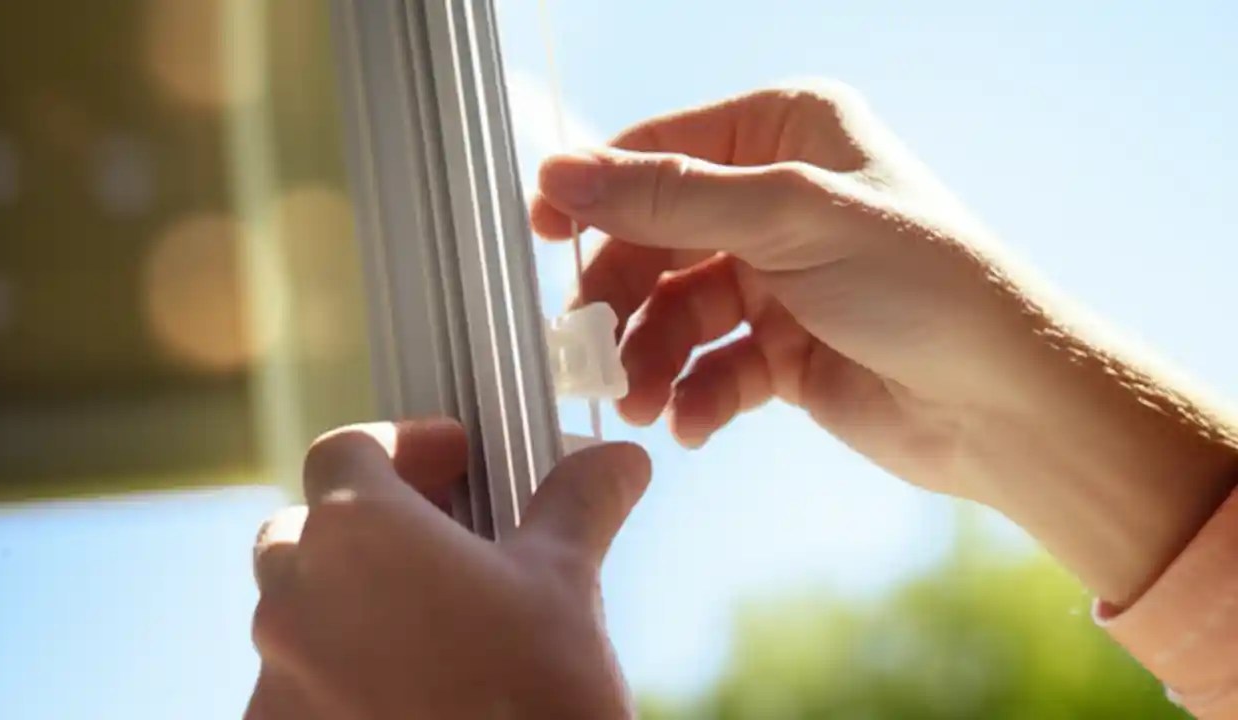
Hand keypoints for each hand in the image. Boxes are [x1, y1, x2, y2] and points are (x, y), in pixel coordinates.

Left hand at [245, 420, 649, 719]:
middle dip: (367, 526)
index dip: (404, 444)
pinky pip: (292, 685)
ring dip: (348, 602)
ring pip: (294, 611)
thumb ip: (578, 504)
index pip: (347, 450)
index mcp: (357, 531)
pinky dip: (335, 674)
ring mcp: (274, 677)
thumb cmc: (534, 695)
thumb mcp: (566, 586)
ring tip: (430, 627)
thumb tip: (617, 459)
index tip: (457, 460)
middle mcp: (293, 597)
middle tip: (441, 541)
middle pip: (305, 528)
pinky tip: (404, 693)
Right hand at [532, 79, 1036, 496]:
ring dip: (652, 360)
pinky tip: (695, 424)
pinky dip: (696, 396)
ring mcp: (778, 278)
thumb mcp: (789, 220)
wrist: (1006, 406)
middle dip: (624, 301)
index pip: (661, 151)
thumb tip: (558, 173)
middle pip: (656, 240)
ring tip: (642, 403)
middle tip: (586, 352)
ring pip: (676, 312)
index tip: (542, 235)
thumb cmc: (923, 285)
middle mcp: (777, 199)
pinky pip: (711, 367)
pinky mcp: (782, 352)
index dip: (598, 193)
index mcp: (786, 132)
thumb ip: (670, 198)